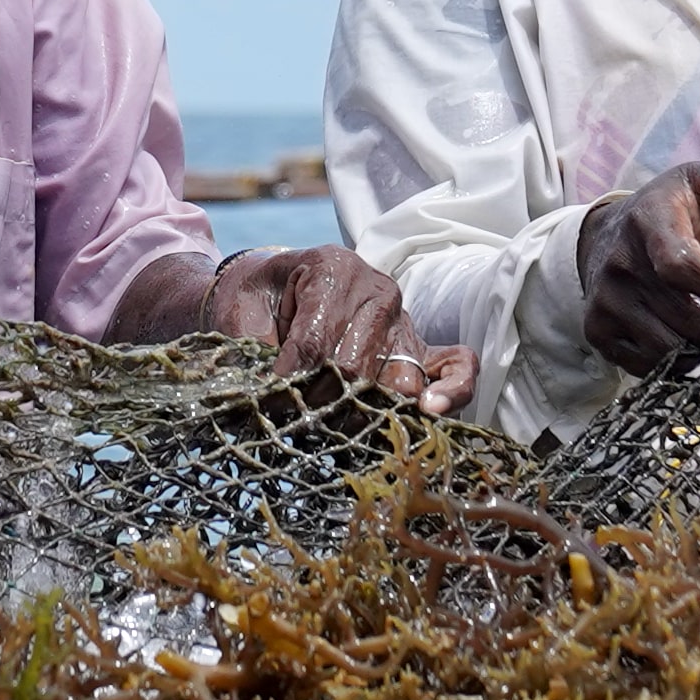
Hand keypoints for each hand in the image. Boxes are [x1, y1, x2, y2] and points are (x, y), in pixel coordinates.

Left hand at [210, 245, 478, 415]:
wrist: (271, 285)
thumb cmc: (256, 302)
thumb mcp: (242, 315)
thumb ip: (254, 352)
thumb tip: (264, 400)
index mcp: (331, 269)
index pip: (316, 344)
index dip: (289, 382)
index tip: (268, 403)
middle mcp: (377, 290)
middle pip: (356, 367)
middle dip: (320, 402)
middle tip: (293, 420)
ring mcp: (403, 317)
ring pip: (397, 378)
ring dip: (365, 411)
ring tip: (336, 429)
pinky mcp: (420, 344)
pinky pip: (457, 366)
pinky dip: (450, 391)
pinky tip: (429, 410)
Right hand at [576, 110, 699, 372]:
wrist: (610, 234)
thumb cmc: (672, 210)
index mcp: (648, 220)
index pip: (681, 267)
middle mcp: (619, 263)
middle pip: (684, 318)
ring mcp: (604, 300)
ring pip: (668, 351)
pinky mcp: (597, 331)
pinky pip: (645, 367)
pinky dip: (678, 365)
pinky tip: (695, 344)